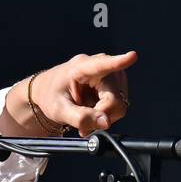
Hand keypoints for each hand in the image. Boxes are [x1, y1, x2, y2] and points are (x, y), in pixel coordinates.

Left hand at [5, 50, 137, 137]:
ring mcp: (110, 75)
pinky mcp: (115, 85)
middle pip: (115, 97)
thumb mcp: (59, 110)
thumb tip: (105, 122)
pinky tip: (92, 114)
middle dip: (101, 115)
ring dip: (103, 116)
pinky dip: (105, 115)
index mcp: (81, 67)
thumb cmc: (51, 95)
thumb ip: (80, 118)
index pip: (102, 64)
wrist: (48, 91)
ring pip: (120, 103)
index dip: (119, 61)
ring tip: (85, 116)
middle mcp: (100, 67)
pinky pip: (119, 105)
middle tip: (84, 124)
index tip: (132, 56)